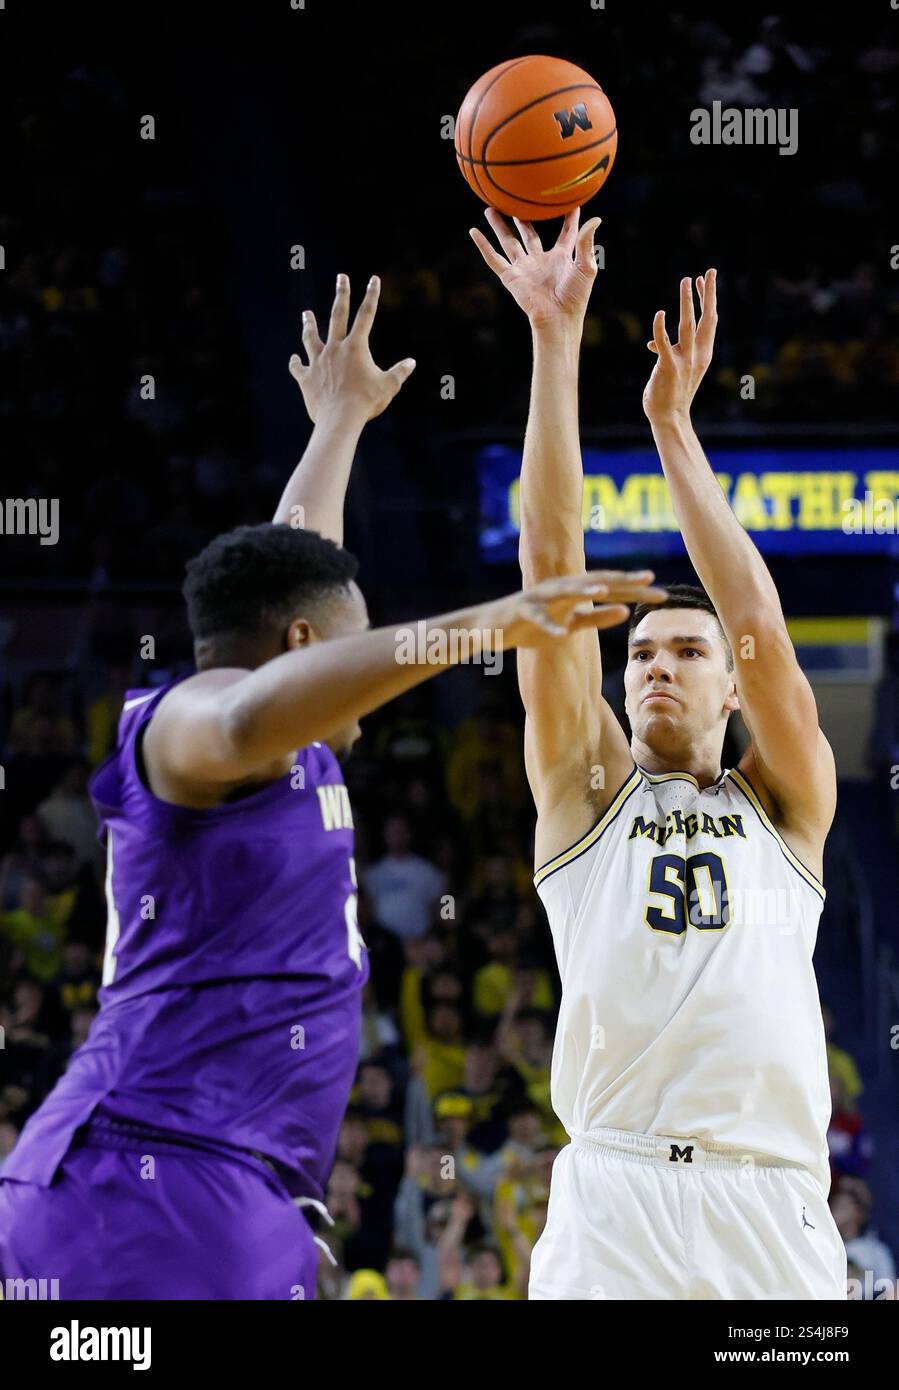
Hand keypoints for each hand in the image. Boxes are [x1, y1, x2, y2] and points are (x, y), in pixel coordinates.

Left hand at [289, 274, 415, 423]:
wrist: (340, 419)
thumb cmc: (366, 402)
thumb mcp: (389, 386)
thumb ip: (400, 372)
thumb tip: (412, 362)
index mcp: (356, 347)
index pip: (366, 315)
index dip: (371, 295)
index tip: (373, 279)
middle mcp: (335, 349)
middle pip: (337, 316)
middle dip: (341, 294)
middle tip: (341, 277)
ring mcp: (318, 362)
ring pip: (311, 338)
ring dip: (309, 325)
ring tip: (306, 314)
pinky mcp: (306, 378)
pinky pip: (298, 368)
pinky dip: (296, 363)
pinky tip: (294, 358)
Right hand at [469, 207, 600, 327]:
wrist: (557, 318)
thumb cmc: (575, 297)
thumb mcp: (585, 267)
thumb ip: (586, 242)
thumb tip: (595, 219)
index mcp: (561, 258)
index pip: (566, 233)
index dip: (569, 218)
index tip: (568, 200)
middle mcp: (540, 260)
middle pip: (529, 234)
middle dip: (522, 219)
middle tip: (517, 203)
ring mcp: (524, 268)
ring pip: (508, 241)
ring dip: (499, 226)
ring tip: (491, 209)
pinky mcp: (510, 276)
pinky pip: (493, 258)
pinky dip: (482, 245)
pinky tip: (473, 231)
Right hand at [481, 571, 665, 651]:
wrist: (489, 627)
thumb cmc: (532, 626)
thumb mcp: (569, 624)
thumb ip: (595, 618)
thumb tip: (624, 612)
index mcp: (572, 592)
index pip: (608, 588)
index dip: (633, 589)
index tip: (660, 592)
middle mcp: (559, 589)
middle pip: (594, 583)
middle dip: (621, 582)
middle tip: (649, 581)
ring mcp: (539, 598)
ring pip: (565, 592)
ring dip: (584, 591)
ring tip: (606, 592)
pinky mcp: (521, 613)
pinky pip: (537, 619)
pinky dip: (548, 625)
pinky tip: (561, 632)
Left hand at [643, 269, 717, 423]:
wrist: (669, 418)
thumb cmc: (670, 393)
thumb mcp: (674, 369)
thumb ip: (668, 352)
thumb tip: (653, 343)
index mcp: (704, 354)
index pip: (710, 321)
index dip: (708, 299)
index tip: (704, 279)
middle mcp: (698, 355)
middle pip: (707, 319)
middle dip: (708, 294)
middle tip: (710, 271)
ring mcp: (684, 362)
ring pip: (688, 326)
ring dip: (688, 302)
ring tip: (686, 281)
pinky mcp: (668, 368)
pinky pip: (665, 344)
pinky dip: (661, 328)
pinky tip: (660, 313)